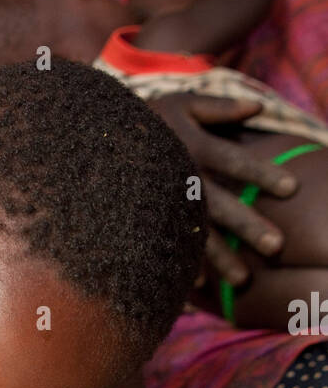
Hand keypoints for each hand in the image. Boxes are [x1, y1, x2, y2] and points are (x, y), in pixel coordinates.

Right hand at [150, 92, 296, 284]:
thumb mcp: (181, 103)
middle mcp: (180, 177)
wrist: (93, 139)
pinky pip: (165, 244)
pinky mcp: (144, 219)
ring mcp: (161, 202)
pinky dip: (182, 265)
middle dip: (248, 225)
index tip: (293, 189)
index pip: (236, 161)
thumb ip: (219, 107)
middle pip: (220, 205)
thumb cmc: (146, 118)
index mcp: (193, 146)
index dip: (263, 173)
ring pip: (196, 233)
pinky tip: (201, 283)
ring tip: (243, 279)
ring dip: (221, 258)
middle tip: (277, 246)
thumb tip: (259, 107)